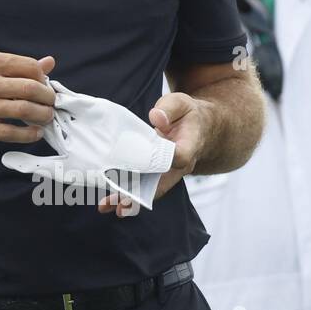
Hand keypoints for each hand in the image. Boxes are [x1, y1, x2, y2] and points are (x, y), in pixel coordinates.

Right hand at [0, 51, 55, 142]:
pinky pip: (10, 132)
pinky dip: (28, 134)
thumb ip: (15, 64)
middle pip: (31, 89)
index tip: (44, 84)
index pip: (30, 67)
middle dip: (48, 97)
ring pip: (25, 111)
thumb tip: (49, 63)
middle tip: (51, 102)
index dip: (43, 78)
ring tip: (46, 117)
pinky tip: (34, 133)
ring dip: (43, 116)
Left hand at [98, 91, 204, 217]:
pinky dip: (127, 194)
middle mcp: (179, 165)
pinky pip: (143, 186)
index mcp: (189, 146)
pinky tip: (108, 202)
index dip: (164, 160)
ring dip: (129, 199)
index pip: (178, 157)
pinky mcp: (157, 173)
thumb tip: (156, 118)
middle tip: (121, 204)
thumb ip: (169, 108)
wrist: (201, 128)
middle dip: (140, 194)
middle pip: (161, 183)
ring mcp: (168, 172)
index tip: (146, 162)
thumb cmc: (188, 114)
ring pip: (149, 189)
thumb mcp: (181, 103)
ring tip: (108, 207)